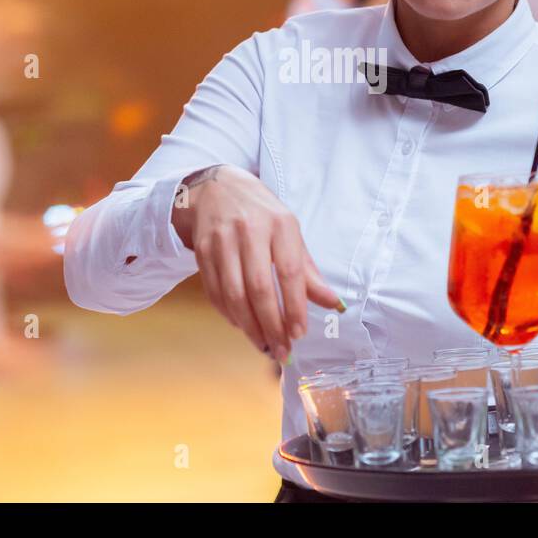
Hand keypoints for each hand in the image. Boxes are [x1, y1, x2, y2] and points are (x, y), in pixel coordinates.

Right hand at [171, 164, 342, 362]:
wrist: (217, 188)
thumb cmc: (262, 214)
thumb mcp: (290, 233)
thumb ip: (308, 271)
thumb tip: (335, 304)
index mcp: (280, 224)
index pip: (290, 272)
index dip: (294, 306)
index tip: (299, 333)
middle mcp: (250, 230)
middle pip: (259, 287)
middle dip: (271, 325)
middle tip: (281, 350)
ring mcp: (222, 240)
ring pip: (234, 294)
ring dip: (249, 326)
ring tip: (263, 344)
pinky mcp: (202, 251)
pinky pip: (215, 291)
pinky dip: (228, 314)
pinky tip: (241, 325)